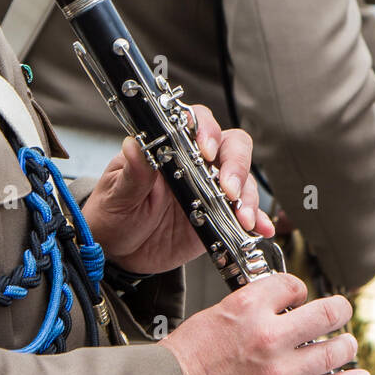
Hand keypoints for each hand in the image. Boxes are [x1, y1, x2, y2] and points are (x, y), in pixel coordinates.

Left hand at [80, 104, 274, 276]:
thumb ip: (130, 174)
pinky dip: (256, 221)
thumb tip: (134, 146)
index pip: (196, 124)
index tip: (205, 152)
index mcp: (169, 149)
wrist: (117, 250)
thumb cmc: (113, 214)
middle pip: (231, 148)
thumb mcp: (116, 195)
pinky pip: (242, 215)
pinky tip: (261, 229)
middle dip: (236, 166)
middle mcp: (194, 165)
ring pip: (242, 182)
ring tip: (243, 218)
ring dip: (248, 198)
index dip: (207, 132)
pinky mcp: (217, 219)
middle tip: (229, 191)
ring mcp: (209, 191)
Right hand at [161, 275, 370, 374]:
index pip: (293, 286)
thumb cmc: (180, 364)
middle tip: (341, 312)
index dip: (299, 291)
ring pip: (332, 352)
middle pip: (325, 314)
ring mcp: (278, 372)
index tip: (300, 299)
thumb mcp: (211, 319)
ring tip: (347, 345)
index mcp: (248, 307)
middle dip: (339, 311)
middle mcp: (268, 336)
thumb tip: (269, 313)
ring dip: (345, 346)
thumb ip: (245, 314)